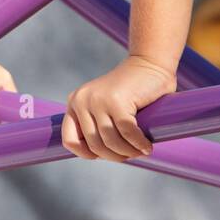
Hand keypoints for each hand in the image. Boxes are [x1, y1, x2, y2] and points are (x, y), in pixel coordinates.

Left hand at [61, 56, 176, 161]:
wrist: (150, 63)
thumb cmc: (130, 90)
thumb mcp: (104, 107)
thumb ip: (95, 125)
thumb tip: (95, 155)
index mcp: (75, 101)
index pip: (69, 139)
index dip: (87, 153)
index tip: (107, 153)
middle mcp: (82, 100)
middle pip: (95, 145)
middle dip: (115, 156)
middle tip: (132, 153)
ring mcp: (98, 99)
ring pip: (111, 142)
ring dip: (129, 152)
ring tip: (141, 151)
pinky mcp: (116, 101)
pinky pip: (127, 134)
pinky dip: (139, 144)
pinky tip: (147, 146)